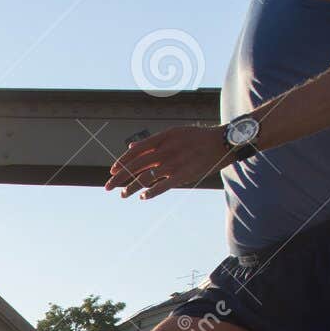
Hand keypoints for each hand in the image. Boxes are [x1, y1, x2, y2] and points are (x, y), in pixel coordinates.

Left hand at [107, 125, 232, 199]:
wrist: (221, 142)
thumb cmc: (195, 138)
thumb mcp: (173, 133)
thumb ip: (152, 142)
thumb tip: (131, 147)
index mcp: (162, 138)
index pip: (136, 151)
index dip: (122, 162)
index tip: (112, 171)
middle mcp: (165, 150)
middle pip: (136, 166)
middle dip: (119, 178)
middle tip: (108, 187)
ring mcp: (174, 163)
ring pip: (146, 178)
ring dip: (131, 187)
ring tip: (123, 194)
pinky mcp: (183, 175)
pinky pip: (162, 187)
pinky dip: (150, 193)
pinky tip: (142, 197)